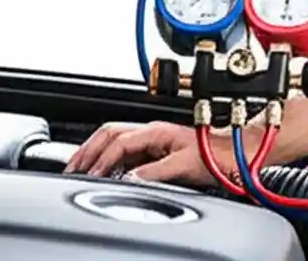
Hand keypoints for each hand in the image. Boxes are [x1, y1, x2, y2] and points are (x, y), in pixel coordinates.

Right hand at [63, 121, 247, 186]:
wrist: (235, 152)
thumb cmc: (216, 155)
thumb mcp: (184, 165)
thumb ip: (154, 171)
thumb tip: (129, 178)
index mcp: (156, 130)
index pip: (118, 141)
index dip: (101, 159)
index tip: (90, 175)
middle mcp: (152, 130)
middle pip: (108, 133)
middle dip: (87, 150)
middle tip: (71, 167)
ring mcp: (153, 138)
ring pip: (113, 140)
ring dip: (94, 152)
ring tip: (79, 167)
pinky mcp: (156, 148)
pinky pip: (123, 150)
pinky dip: (107, 159)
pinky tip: (102, 170)